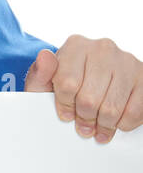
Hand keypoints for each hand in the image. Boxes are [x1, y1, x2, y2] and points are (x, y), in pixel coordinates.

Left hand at [25, 36, 142, 142]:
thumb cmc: (65, 85)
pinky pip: (133, 112)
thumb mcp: (44, 83)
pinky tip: (115, 120)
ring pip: (111, 108)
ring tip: (98, 126)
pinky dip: (122, 124)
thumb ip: (40, 74)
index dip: (65, 106)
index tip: (66, 113)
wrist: (89, 85)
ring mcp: (126, 61)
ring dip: (103, 124)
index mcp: (76, 46)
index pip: (68, 84)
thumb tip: (45, 57)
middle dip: (84, 118)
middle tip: (84, 125)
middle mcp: (103, 48)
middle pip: (89, 99)